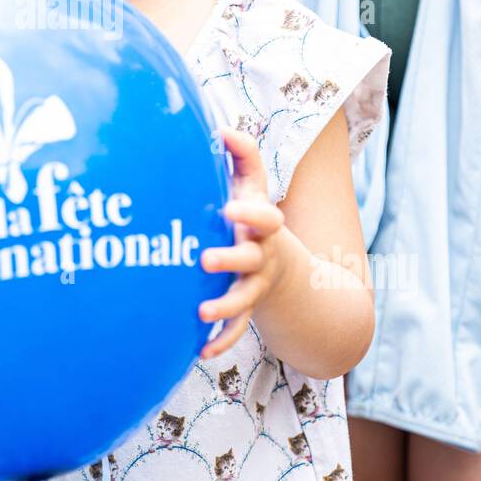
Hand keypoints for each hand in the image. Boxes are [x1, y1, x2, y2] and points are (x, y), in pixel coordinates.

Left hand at [197, 127, 285, 360]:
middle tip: (204, 260)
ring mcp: (255, 288)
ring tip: (200, 314)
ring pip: (243, 301)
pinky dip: (221, 342)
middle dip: (230, 261)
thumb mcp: (253, 187)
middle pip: (250, 262)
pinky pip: (237, 330)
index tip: (228, 207)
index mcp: (263, 227)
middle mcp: (262, 259)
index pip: (265, 219)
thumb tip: (221, 127)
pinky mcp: (245, 311)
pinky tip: (199, 352)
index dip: (250, 213)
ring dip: (224, 310)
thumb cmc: (252, 216)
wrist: (281, 266)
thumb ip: (243, 157)